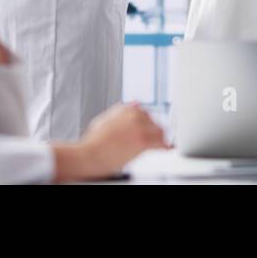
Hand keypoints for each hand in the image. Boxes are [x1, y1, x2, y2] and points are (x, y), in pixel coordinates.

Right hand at [53, 103, 168, 181]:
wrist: (89, 154)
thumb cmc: (93, 142)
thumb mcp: (104, 119)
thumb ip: (120, 111)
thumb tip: (134, 104)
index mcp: (127, 108)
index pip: (145, 113)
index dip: (148, 124)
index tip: (148, 131)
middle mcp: (136, 114)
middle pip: (155, 122)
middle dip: (154, 132)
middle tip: (154, 141)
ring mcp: (141, 127)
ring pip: (161, 132)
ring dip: (160, 139)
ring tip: (160, 146)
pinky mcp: (144, 141)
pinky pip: (162, 143)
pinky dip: (165, 147)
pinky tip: (167, 150)